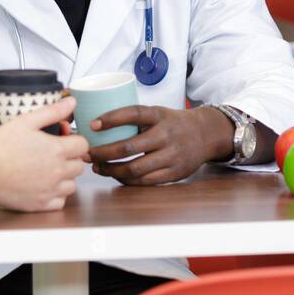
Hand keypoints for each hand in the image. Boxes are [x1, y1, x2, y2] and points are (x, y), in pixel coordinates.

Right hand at [0, 98, 89, 210]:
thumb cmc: (0, 147)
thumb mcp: (25, 121)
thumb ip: (51, 111)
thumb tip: (71, 102)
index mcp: (57, 150)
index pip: (83, 145)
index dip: (74, 140)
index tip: (63, 139)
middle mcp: (58, 172)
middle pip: (78, 165)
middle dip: (70, 158)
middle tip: (53, 154)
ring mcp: (50, 190)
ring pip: (71, 185)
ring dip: (65, 177)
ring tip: (48, 170)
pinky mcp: (40, 204)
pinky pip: (60, 202)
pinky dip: (56, 195)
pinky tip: (43, 186)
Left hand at [86, 105, 232, 184]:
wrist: (206, 135)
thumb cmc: (173, 123)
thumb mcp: (159, 113)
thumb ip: (136, 119)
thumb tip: (97, 124)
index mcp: (160, 116)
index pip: (133, 114)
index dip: (111, 119)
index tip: (92, 124)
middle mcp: (166, 135)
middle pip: (128, 148)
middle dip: (102, 153)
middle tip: (87, 153)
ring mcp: (171, 156)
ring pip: (134, 169)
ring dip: (111, 170)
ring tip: (97, 167)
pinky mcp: (174, 173)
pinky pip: (144, 181)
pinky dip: (126, 180)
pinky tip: (115, 175)